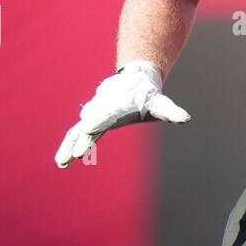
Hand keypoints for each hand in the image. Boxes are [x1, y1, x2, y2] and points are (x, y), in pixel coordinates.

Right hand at [55, 60, 189, 167]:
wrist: (134, 82)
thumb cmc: (148, 97)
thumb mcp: (160, 104)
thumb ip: (170, 111)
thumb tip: (185, 118)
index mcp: (118, 105)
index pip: (107, 113)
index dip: (98, 119)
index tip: (87, 126)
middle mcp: (103, 110)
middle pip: (90, 124)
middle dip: (83, 137)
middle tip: (76, 151)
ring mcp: (94, 117)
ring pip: (78, 131)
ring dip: (69, 146)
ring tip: (61, 162)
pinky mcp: (91, 123)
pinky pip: (76, 135)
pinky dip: (68, 146)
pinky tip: (61, 162)